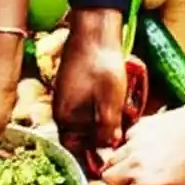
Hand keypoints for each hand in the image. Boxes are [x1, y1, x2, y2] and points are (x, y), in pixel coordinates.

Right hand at [54, 8, 126, 148]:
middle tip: (121, 132)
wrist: (95, 31)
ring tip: (123, 116)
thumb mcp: (110, 102)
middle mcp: (61, 110)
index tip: (110, 154)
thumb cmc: (101, 66)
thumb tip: (108, 148)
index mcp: (65, 118)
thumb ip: (108, 128)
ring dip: (103, 121)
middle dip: (101, 137)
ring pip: (86, 119)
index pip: (75, 148)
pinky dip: (101, 107)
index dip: (92, 154)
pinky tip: (116, 100)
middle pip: (81, 135)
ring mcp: (67, 97)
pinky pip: (87, 105)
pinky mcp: (75, 85)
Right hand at [102, 101, 184, 184]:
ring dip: (117, 169)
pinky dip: (127, 150)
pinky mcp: (135, 130)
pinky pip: (122, 143)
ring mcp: (133, 146)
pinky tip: (141, 151)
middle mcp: (135, 166)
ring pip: (110, 162)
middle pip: (107, 181)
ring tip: (129, 170)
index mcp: (148, 184)